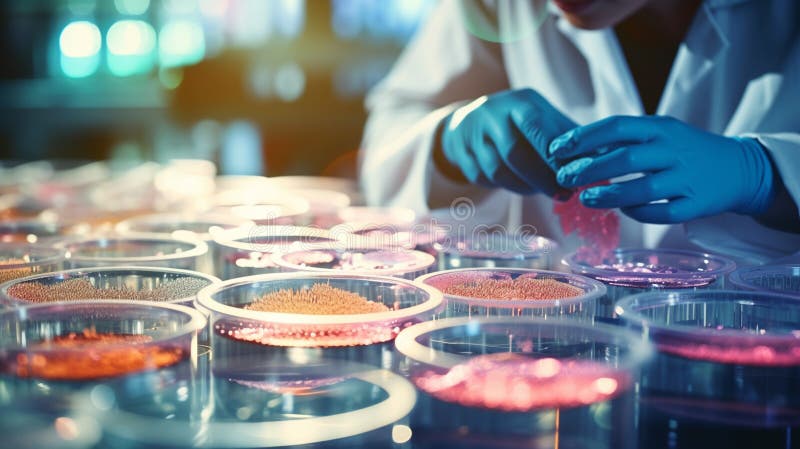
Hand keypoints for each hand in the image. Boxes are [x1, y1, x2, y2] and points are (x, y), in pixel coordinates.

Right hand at [439, 88, 575, 195]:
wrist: (468, 121)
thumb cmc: (518, 122)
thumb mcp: (540, 116)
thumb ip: (566, 134)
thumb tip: (603, 157)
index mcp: (518, 102)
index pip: (536, 127)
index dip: (553, 154)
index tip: (574, 174)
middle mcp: (492, 115)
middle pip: (515, 152)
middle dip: (542, 177)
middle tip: (564, 194)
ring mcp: (473, 136)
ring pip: (499, 171)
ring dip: (525, 186)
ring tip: (545, 191)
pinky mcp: (463, 156)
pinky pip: (487, 179)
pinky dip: (507, 187)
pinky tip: (522, 186)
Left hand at [549, 115, 775, 223]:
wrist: (739, 169)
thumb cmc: (684, 150)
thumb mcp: (659, 134)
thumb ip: (623, 141)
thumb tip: (576, 152)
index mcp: (660, 128)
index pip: (615, 127)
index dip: (582, 138)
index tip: (556, 150)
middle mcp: (673, 150)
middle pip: (625, 158)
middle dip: (589, 169)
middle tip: (565, 178)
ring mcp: (686, 178)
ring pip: (642, 189)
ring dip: (608, 195)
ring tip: (586, 199)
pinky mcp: (695, 205)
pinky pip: (659, 212)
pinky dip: (637, 212)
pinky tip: (623, 210)